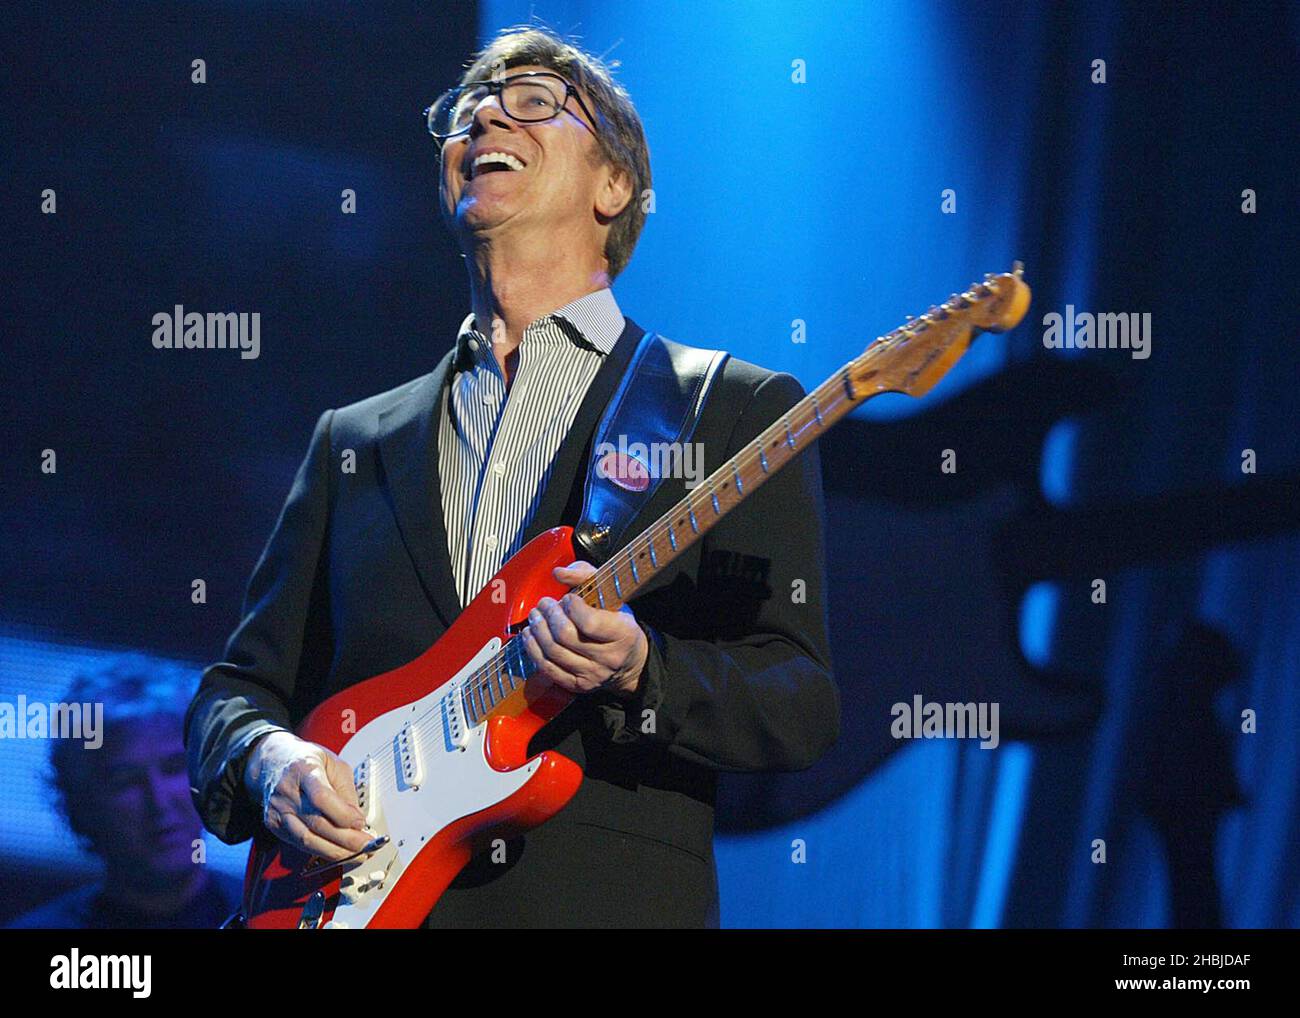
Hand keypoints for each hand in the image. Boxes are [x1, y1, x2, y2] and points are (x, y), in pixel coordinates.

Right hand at [242, 731, 372, 860]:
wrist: (274, 762)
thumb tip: (357, 819)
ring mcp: (278, 810)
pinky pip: (299, 844)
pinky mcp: (274, 825)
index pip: (321, 798)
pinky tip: (336, 850)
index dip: (343, 815)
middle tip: (367, 845)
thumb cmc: (306, 761)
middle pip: (317, 824)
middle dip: (346, 840)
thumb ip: (346, 791)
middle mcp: (287, 791)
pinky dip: (320, 850)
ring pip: (306, 840)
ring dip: (335, 851)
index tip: (361, 823)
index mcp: (304, 769)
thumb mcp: (334, 764)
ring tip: (356, 853)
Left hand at [520, 561, 648, 695]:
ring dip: (538, 630)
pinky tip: (530, 635)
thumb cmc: (618, 624)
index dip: (572, 607)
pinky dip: (533, 650)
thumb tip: (558, 573)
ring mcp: (592, 674)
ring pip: (553, 652)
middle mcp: (608, 658)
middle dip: (549, 615)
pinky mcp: (577, 685)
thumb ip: (585, 576)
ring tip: (535, 616)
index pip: (589, 623)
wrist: (630, 663)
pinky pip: (548, 668)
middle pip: (565, 636)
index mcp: (623, 634)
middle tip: (544, 604)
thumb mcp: (611, 595)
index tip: (567, 598)